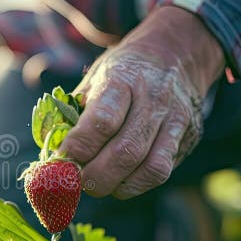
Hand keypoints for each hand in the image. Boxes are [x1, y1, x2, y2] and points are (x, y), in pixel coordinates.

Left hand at [59, 6, 223, 198]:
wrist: (173, 55)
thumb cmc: (122, 73)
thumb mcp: (93, 78)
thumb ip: (73, 113)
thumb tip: (53, 153)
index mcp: (124, 78)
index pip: (102, 121)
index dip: (78, 147)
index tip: (60, 159)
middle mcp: (154, 99)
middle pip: (126, 151)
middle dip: (94, 176)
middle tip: (74, 182)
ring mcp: (176, 119)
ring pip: (149, 168)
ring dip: (115, 185)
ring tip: (95, 184)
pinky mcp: (187, 137)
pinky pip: (161, 171)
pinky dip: (135, 184)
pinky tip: (119, 181)